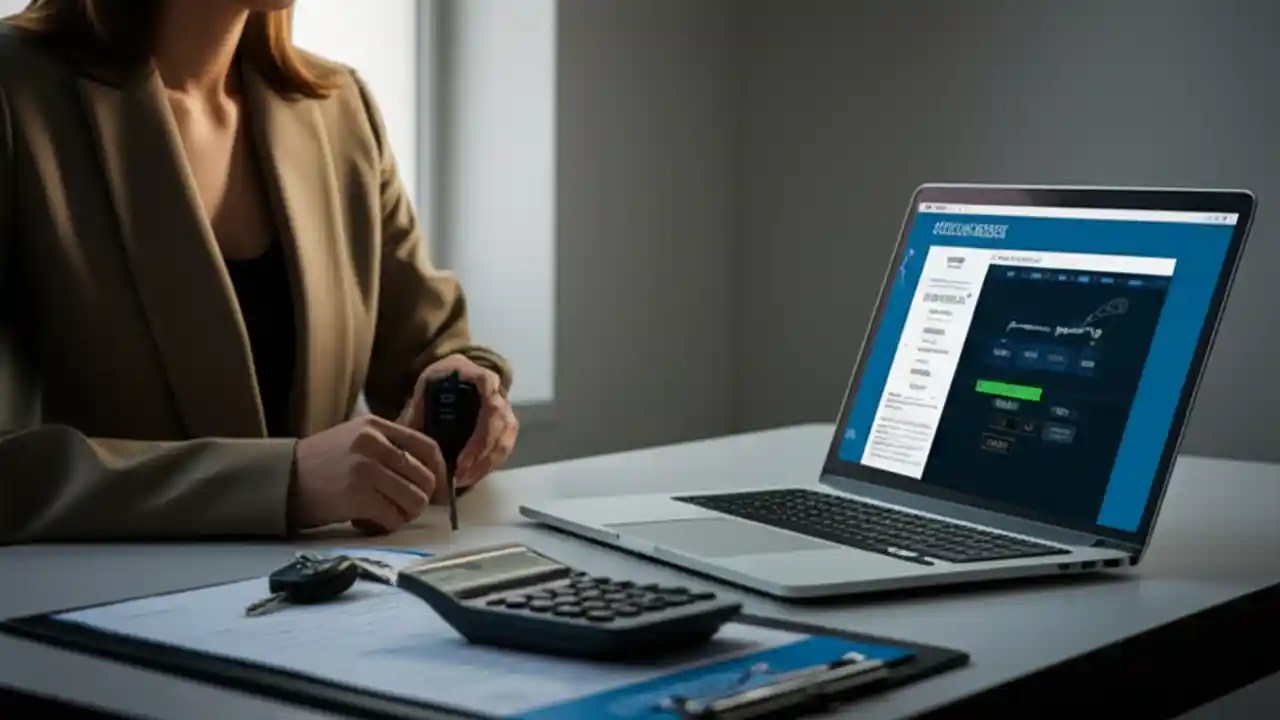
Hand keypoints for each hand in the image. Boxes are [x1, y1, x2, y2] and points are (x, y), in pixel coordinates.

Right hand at [290, 415, 446, 533]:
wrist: (281, 481)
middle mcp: (374, 443)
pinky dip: (386, 526)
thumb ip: (389, 448)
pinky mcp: (358, 496)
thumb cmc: (321, 464)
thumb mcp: (355, 439)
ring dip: (403, 515)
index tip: (441, 491)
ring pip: (414, 501)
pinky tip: (367, 523)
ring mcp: (366, 469)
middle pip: (425, 478)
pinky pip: (394, 518)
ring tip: (383, 515)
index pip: (427, 447)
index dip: (440, 473)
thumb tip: (430, 476)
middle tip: (401, 508)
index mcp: (376, 426)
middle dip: (420, 500)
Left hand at [397, 354, 518, 493]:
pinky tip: (470, 478)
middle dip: (480, 448)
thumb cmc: (438, 383)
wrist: (455, 378)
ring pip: (504, 438)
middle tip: (460, 470)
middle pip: (497, 420)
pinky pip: (503, 449)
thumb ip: (417, 408)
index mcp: (477, 375)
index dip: (484, 405)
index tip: (474, 423)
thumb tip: (405, 436)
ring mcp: (505, 411)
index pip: (488, 383)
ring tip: (463, 479)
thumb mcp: (424, 388)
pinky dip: (488, 466)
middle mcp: (497, 392)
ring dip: (485, 462)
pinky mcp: (506, 429)